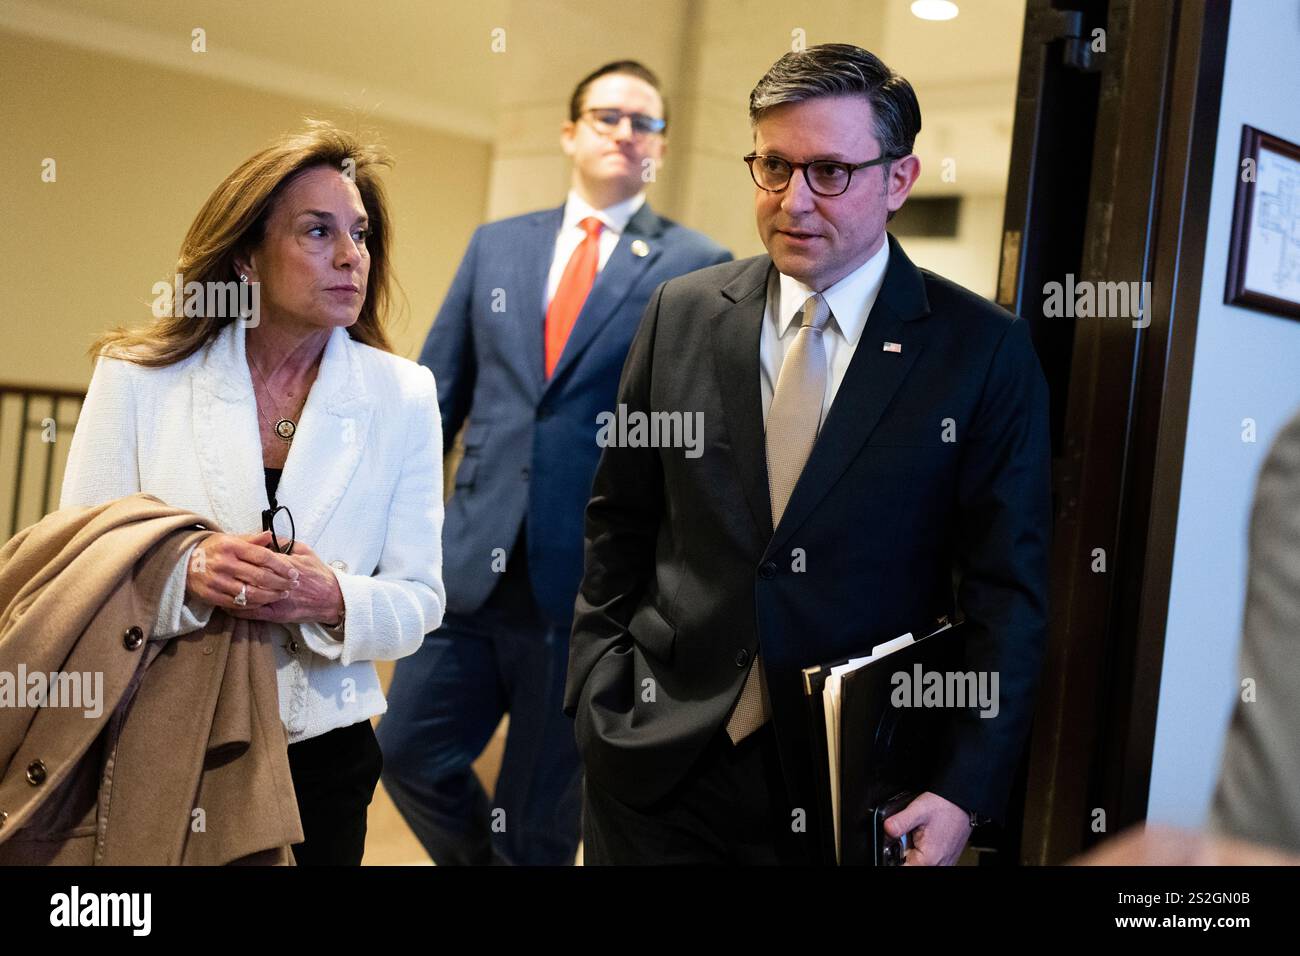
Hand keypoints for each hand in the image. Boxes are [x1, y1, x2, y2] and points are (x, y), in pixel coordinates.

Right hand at [185, 530, 299, 609]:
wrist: (183, 562)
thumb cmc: (213, 549)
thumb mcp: (231, 538)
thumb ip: (252, 539)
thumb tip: (270, 535)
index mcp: (231, 546)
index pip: (263, 557)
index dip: (281, 566)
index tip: (294, 572)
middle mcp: (224, 563)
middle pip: (260, 576)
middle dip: (281, 582)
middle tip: (294, 584)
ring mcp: (217, 581)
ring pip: (251, 592)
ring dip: (271, 595)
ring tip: (283, 594)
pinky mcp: (211, 595)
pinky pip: (238, 603)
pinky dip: (254, 604)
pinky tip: (265, 601)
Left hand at [229, 539, 343, 626]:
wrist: (333, 598)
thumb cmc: (320, 575)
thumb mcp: (306, 552)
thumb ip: (286, 543)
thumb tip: (269, 536)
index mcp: (286, 565)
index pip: (260, 558)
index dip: (244, 557)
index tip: (232, 554)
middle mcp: (280, 582)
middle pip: (250, 576)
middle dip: (234, 574)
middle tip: (218, 570)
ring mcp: (277, 600)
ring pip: (249, 595)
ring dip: (232, 592)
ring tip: (219, 588)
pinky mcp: (277, 614)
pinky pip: (253, 613)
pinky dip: (238, 609)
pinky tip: (228, 605)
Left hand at [883, 791, 971, 865]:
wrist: (962, 802)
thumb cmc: (944, 806)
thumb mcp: (917, 810)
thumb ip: (899, 822)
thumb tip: (886, 829)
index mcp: (928, 859)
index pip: (902, 868)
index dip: (895, 857)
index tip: (898, 844)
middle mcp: (939, 865)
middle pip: (911, 865)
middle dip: (905, 853)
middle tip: (910, 836)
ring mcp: (945, 863)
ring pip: (920, 863)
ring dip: (914, 853)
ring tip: (919, 836)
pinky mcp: (947, 859)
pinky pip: (930, 861)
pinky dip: (923, 852)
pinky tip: (925, 838)